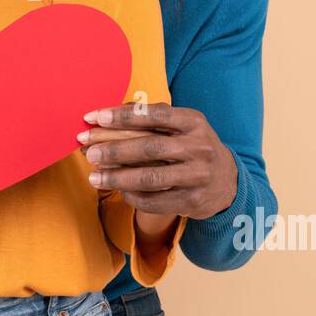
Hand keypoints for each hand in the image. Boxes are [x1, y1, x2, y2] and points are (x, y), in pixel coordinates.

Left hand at [78, 103, 237, 219]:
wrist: (227, 181)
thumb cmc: (191, 146)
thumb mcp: (181, 126)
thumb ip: (148, 118)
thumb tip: (104, 118)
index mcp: (194, 122)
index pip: (155, 115)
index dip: (122, 116)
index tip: (94, 118)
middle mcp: (199, 147)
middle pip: (150, 147)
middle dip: (114, 149)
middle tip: (89, 151)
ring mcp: (197, 176)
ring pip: (150, 178)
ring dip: (117, 177)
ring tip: (94, 176)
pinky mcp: (192, 201)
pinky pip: (154, 200)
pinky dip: (131, 195)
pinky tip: (117, 190)